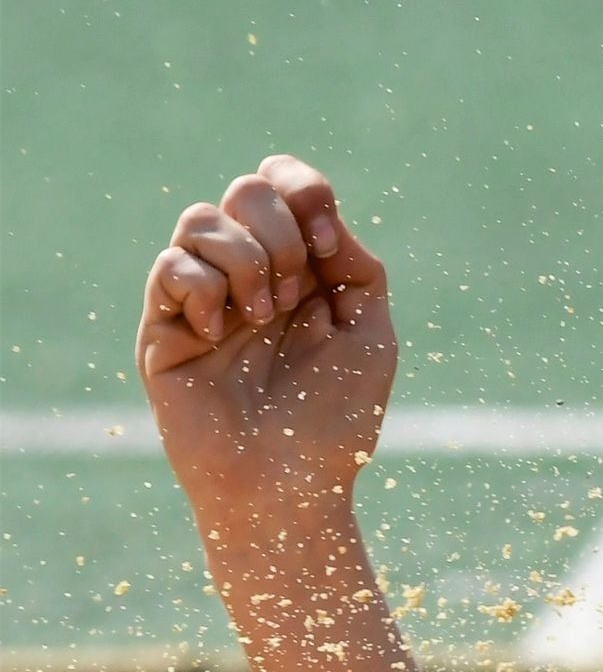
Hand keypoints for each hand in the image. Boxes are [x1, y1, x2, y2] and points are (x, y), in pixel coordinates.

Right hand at [138, 155, 396, 522]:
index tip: (328, 247)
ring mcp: (203, 297)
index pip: (285, 186)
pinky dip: (204, 290)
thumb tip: (321, 222)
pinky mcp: (163, 325)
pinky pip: (171, 265)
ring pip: (201, 217)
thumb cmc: (334, 420)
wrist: (287, 485)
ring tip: (261, 319)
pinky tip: (218, 335)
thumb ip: (357, 268)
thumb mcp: (371, 335)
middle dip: (279, 235)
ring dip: (245, 262)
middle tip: (292, 299)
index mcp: (302, 270)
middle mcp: (250, 275)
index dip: (305, 191)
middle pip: (246, 190)